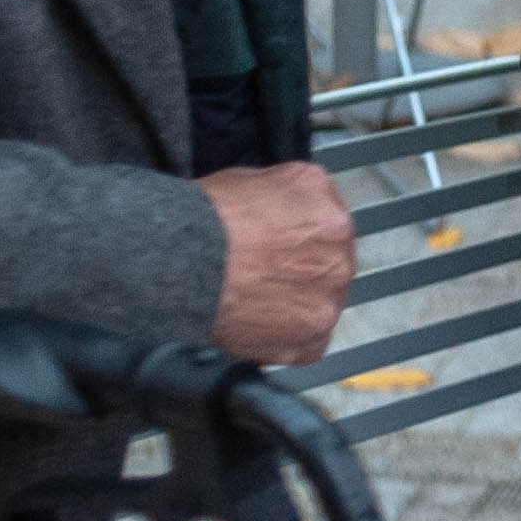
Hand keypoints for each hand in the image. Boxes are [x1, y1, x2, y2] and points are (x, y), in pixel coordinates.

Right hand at [200, 161, 355, 365]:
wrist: (181, 266)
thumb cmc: (206, 224)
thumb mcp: (256, 180)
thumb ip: (289, 198)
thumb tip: (288, 209)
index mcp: (329, 215)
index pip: (330, 227)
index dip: (303, 236)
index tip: (286, 245)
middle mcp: (339, 257)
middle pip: (330, 266)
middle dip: (304, 270)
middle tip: (268, 273)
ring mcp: (327, 302)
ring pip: (321, 303)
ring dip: (297, 303)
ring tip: (258, 299)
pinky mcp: (310, 340)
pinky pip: (307, 341)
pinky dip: (286, 336)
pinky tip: (259, 322)